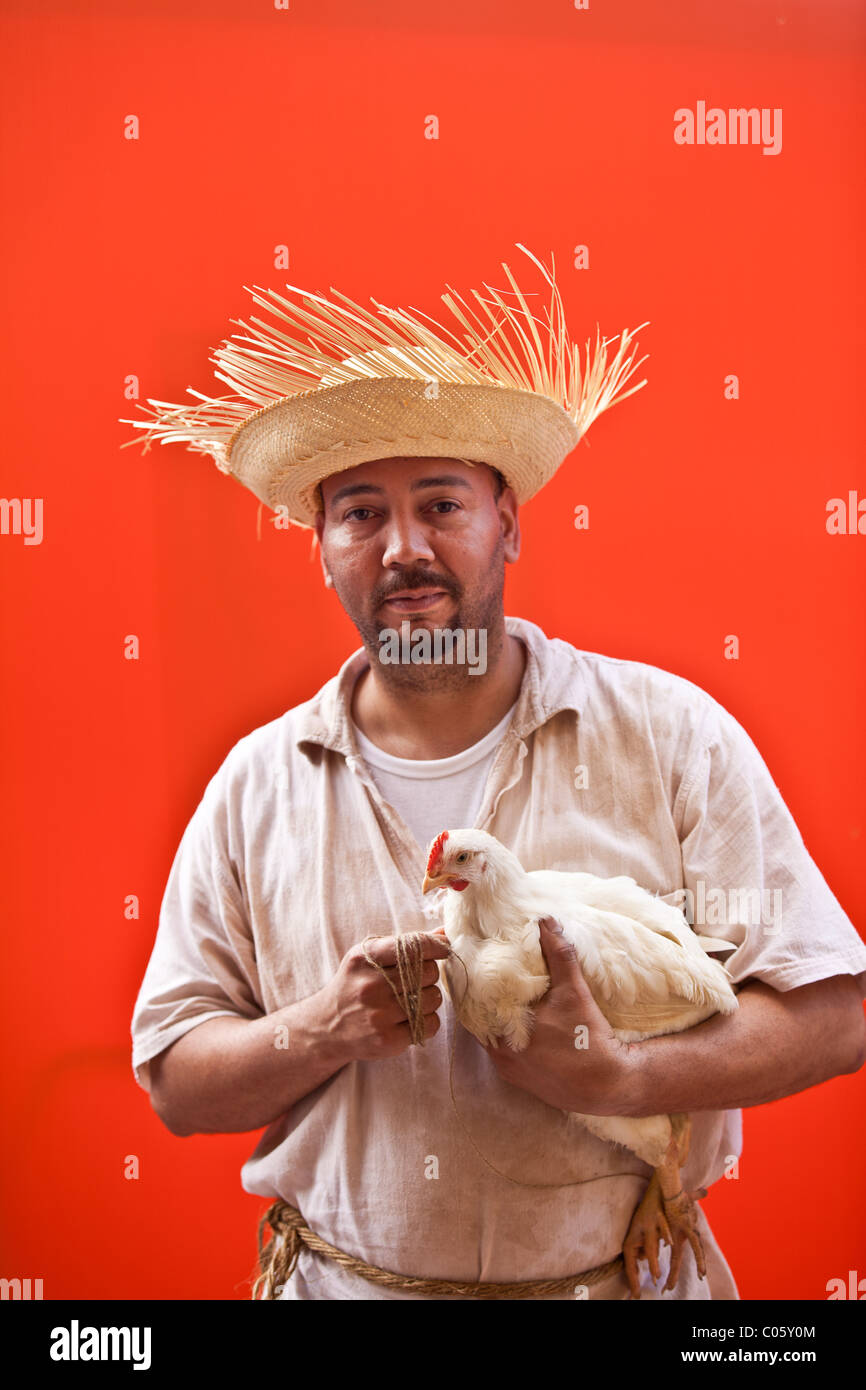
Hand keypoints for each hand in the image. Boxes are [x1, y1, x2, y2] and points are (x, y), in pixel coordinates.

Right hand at [323, 928, 450, 1061]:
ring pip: (433, 998)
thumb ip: (406, 943)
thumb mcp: (369, 956)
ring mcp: (379, 1015)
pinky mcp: (388, 1040)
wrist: (327, 1026)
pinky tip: (411, 1018)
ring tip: (410, 999)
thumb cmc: (355, 984)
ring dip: (429, 998)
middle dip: (428, 974)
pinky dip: (428, 1020)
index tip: (443, 948)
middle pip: (428, 972)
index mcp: (365, 957)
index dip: (436, 945)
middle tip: (415, 980)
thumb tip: (445, 933)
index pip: (412, 945)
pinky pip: (431, 1024)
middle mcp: (371, 986)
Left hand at [483, 918, 634, 1114]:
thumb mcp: (573, 991)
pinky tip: (522, 1021)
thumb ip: (558, 955)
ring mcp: (510, 1070)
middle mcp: (500, 1056)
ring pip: (493, 1037)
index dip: (474, 983)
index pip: (473, 1003)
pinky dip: (509, 1035)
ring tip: (505, 994)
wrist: (609, 1085)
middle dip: (487, 999)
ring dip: (498, 1017)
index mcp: (502, 1033)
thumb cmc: (587, 1038)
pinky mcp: (523, 1080)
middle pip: (482, 1020)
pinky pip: (506, 1051)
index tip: (477, 964)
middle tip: (491, 975)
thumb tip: (547, 921)